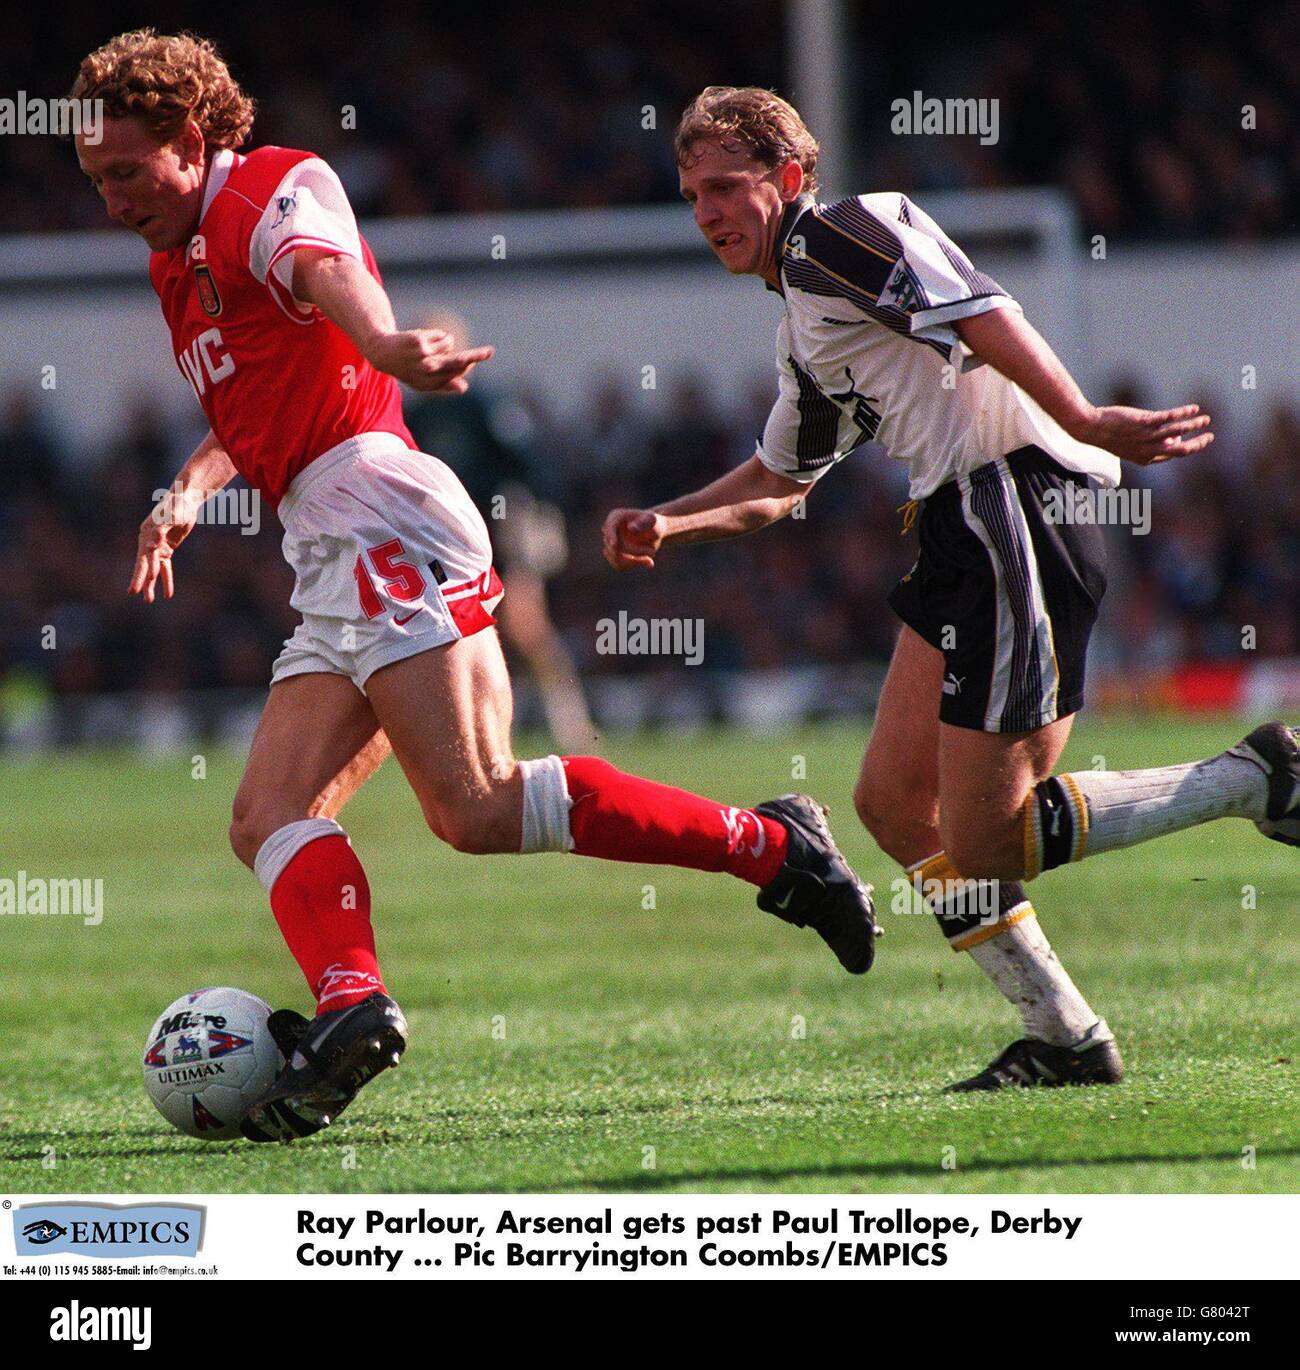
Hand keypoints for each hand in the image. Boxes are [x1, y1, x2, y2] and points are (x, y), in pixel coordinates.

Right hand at [129, 491, 198, 602]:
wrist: (186, 500)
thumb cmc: (176, 505)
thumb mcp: (170, 516)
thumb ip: (159, 531)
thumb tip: (149, 546)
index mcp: (145, 533)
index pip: (143, 556)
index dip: (142, 570)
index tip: (140, 584)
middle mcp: (148, 541)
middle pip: (144, 564)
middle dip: (140, 580)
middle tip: (133, 594)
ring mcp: (157, 546)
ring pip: (153, 568)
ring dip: (151, 584)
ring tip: (148, 600)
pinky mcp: (167, 549)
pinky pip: (165, 567)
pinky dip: (167, 579)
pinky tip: (167, 593)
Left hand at [365, 328, 493, 392]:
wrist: (383, 353)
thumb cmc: (407, 368)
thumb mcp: (424, 380)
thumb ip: (444, 384)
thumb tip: (463, 388)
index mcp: (429, 384)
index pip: (456, 374)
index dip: (468, 365)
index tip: (482, 358)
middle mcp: (427, 372)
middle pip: (459, 362)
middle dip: (477, 356)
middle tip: (490, 351)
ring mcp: (424, 356)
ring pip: (449, 344)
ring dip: (445, 342)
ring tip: (428, 346)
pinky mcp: (421, 342)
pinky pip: (441, 335)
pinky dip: (437, 335)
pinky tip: (423, 339)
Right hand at [602, 508, 665, 569]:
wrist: (654, 533)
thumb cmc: (654, 524)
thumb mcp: (652, 521)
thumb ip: (644, 524)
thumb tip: (631, 529)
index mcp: (615, 516)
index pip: (609, 527)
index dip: (610, 536)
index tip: (614, 545)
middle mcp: (609, 530)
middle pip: (614, 546)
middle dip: (635, 551)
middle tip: (653, 551)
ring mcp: (610, 544)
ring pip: (616, 558)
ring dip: (635, 561)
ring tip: (652, 556)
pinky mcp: (614, 556)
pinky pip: (619, 565)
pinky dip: (634, 564)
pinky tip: (649, 562)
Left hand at [1071, 403, 1213, 464]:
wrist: (1091, 428)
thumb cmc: (1110, 435)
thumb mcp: (1131, 445)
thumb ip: (1150, 444)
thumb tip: (1172, 438)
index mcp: (1145, 459)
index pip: (1172, 456)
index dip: (1185, 448)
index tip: (1195, 441)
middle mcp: (1148, 450)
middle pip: (1181, 450)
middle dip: (1198, 444)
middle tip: (1210, 437)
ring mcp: (1147, 436)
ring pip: (1179, 432)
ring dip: (1196, 425)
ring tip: (1206, 419)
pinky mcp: (1145, 422)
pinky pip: (1170, 417)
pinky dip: (1184, 412)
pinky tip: (1194, 408)